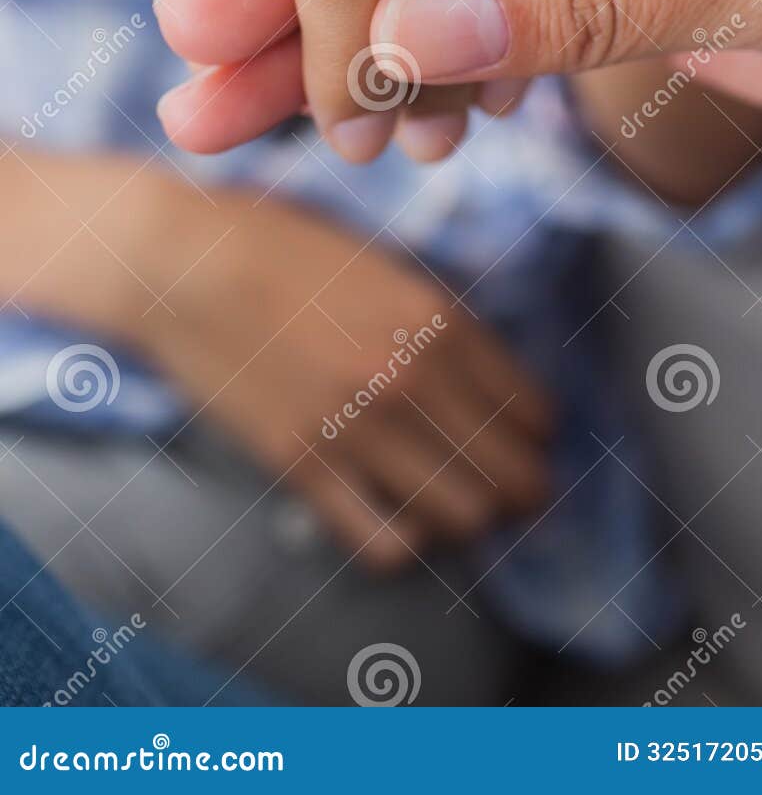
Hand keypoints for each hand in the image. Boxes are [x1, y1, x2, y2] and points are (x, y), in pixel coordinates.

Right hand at [147, 196, 550, 569]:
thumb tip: (495, 384)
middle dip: (524, 489)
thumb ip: (444, 324)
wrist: (189, 266)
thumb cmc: (287, 251)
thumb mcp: (388, 267)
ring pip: (462, 515)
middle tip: (511, 491)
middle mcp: (411, 378)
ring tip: (456, 506)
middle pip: (512, 474)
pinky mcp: (303, 467)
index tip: (529, 441)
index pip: (534, 410)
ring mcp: (357, 427)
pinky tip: (399, 521)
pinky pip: (383, 542)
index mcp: (439, 319)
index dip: (539, 435)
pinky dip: (405, 543)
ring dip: (471, 519)